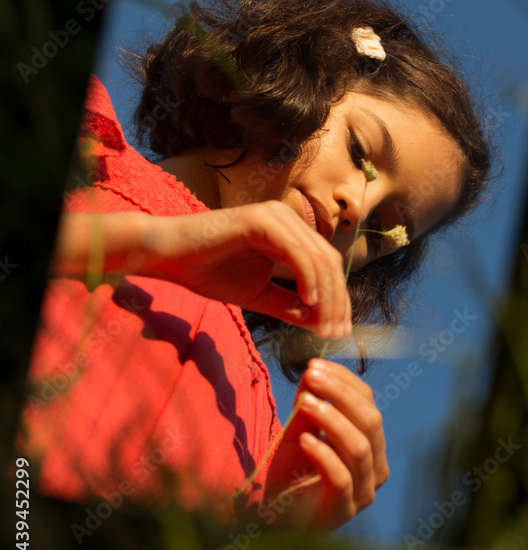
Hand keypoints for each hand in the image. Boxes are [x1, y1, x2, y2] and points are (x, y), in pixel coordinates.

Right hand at [146, 203, 351, 339]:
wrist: (168, 256)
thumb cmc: (208, 271)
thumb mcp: (257, 294)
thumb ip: (288, 304)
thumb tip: (319, 321)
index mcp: (289, 232)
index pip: (326, 265)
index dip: (337, 299)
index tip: (337, 332)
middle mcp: (287, 219)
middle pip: (329, 261)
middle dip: (337, 300)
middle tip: (337, 333)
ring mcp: (276, 216)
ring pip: (318, 257)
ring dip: (326, 295)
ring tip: (324, 326)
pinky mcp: (262, 220)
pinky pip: (296, 252)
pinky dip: (308, 278)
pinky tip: (309, 303)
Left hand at [263, 359, 388, 531]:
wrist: (270, 517)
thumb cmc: (289, 473)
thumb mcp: (299, 430)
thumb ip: (308, 406)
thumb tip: (312, 371)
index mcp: (371, 445)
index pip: (369, 404)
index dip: (344, 381)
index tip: (315, 364)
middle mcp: (375, 469)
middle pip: (370, 422)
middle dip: (340, 394)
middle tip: (311, 376)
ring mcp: (362, 494)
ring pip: (359, 448)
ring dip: (331, 419)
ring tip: (303, 402)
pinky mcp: (341, 512)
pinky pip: (341, 479)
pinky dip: (323, 455)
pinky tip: (304, 439)